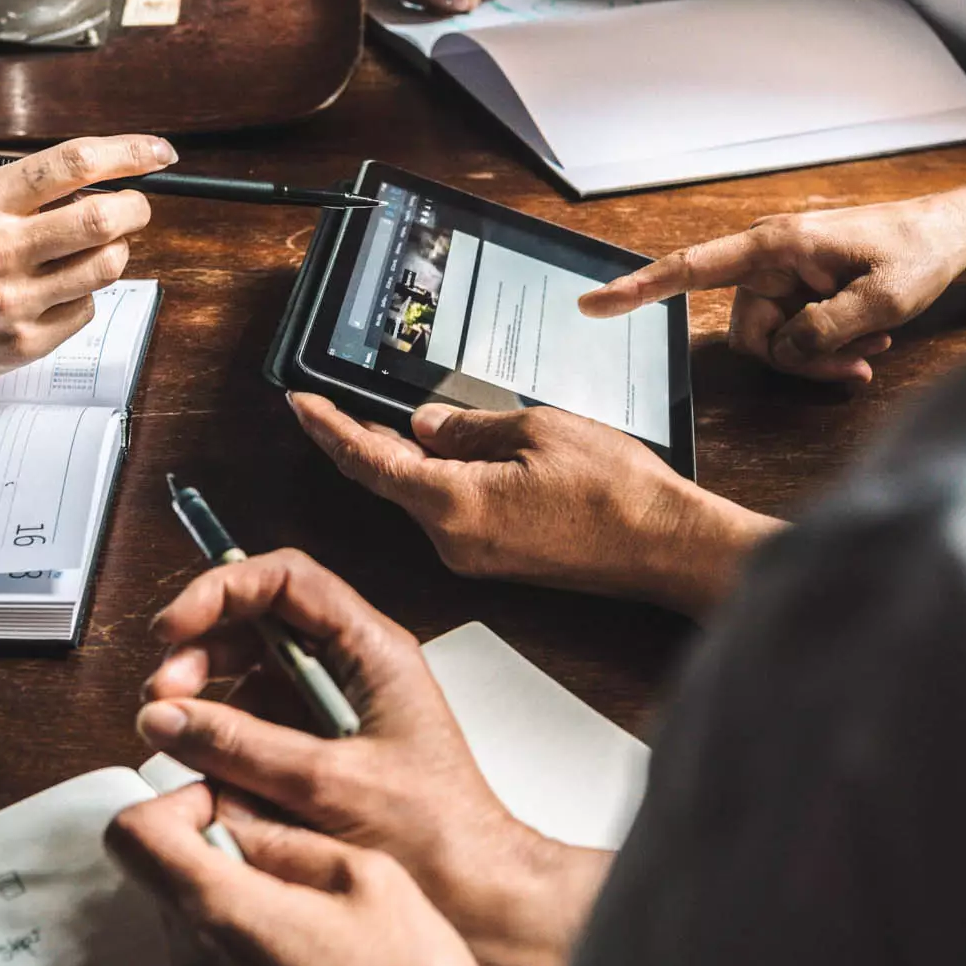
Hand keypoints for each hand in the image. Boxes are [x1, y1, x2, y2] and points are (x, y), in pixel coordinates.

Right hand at [0, 135, 171, 381]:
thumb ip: (39, 189)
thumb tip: (121, 178)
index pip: (74, 163)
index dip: (130, 153)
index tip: (160, 154)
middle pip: (102, 219)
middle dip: (135, 208)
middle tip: (135, 207)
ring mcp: (12, 300)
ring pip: (107, 266)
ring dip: (114, 252)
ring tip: (91, 250)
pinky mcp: (25, 342)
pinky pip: (87, 307)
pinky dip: (83, 293)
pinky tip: (52, 291)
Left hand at [108, 785, 496, 965]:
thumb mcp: (367, 880)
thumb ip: (286, 836)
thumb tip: (237, 810)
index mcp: (225, 916)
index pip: (134, 834)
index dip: (177, 800)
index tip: (230, 803)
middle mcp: (196, 964)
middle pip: (162, 867)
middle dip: (216, 842)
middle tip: (291, 851)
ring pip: (188, 904)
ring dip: (235, 885)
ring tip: (312, 905)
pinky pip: (211, 946)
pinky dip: (246, 925)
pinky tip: (310, 940)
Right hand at [132, 548, 611, 965]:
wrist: (482, 896)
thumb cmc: (436, 837)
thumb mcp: (327, 784)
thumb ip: (242, 746)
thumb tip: (166, 717)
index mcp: (372, 650)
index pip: (286, 580)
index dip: (220, 592)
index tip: (173, 629)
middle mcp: (352, 668)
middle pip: (259, 625)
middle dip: (201, 653)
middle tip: (161, 697)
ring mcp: (335, 709)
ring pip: (252, 677)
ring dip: (206, 699)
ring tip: (170, 735)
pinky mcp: (322, 750)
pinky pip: (259, 726)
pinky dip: (224, 741)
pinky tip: (203, 769)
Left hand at [288, 393, 775, 616]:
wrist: (666, 546)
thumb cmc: (615, 491)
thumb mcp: (535, 430)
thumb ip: (468, 428)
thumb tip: (425, 428)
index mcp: (454, 505)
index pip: (369, 462)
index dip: (328, 429)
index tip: (299, 403)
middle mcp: (453, 541)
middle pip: (389, 482)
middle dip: (362, 440)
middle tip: (334, 403)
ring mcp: (475, 557)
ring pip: (420, 498)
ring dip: (403, 460)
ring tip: (391, 417)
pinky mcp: (497, 561)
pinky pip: (450, 513)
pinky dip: (436, 481)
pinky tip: (443, 453)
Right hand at [579, 197, 965, 382]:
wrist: (953, 239)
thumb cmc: (920, 253)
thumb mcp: (882, 298)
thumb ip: (824, 331)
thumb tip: (783, 352)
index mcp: (776, 244)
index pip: (691, 268)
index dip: (639, 288)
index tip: (593, 304)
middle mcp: (771, 260)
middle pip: (750, 333)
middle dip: (800, 360)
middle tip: (855, 365)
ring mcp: (786, 279)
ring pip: (775, 344)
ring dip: (822, 358)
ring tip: (873, 346)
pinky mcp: (802, 295)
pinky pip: (796, 340)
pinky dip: (830, 351)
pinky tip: (870, 343)